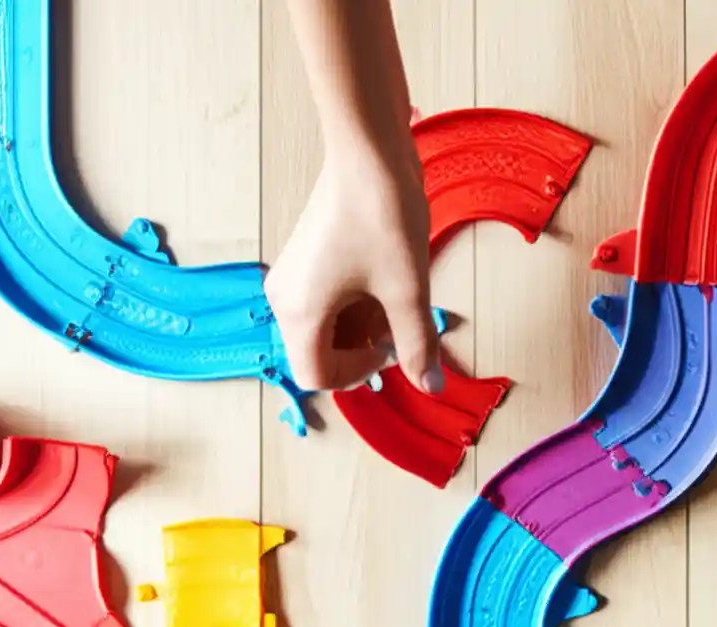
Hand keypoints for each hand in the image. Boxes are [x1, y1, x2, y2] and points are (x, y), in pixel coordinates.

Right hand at [265, 146, 442, 392]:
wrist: (369, 150)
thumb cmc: (382, 215)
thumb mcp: (407, 289)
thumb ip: (417, 344)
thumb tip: (431, 386)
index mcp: (299, 312)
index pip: (317, 376)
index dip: (360, 374)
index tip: (394, 349)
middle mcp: (285, 298)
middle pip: (320, 352)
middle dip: (364, 348)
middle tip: (401, 320)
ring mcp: (293, 277)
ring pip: (328, 327)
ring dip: (365, 325)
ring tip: (398, 293)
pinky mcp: (307, 260)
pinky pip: (328, 301)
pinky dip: (358, 303)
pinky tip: (387, 279)